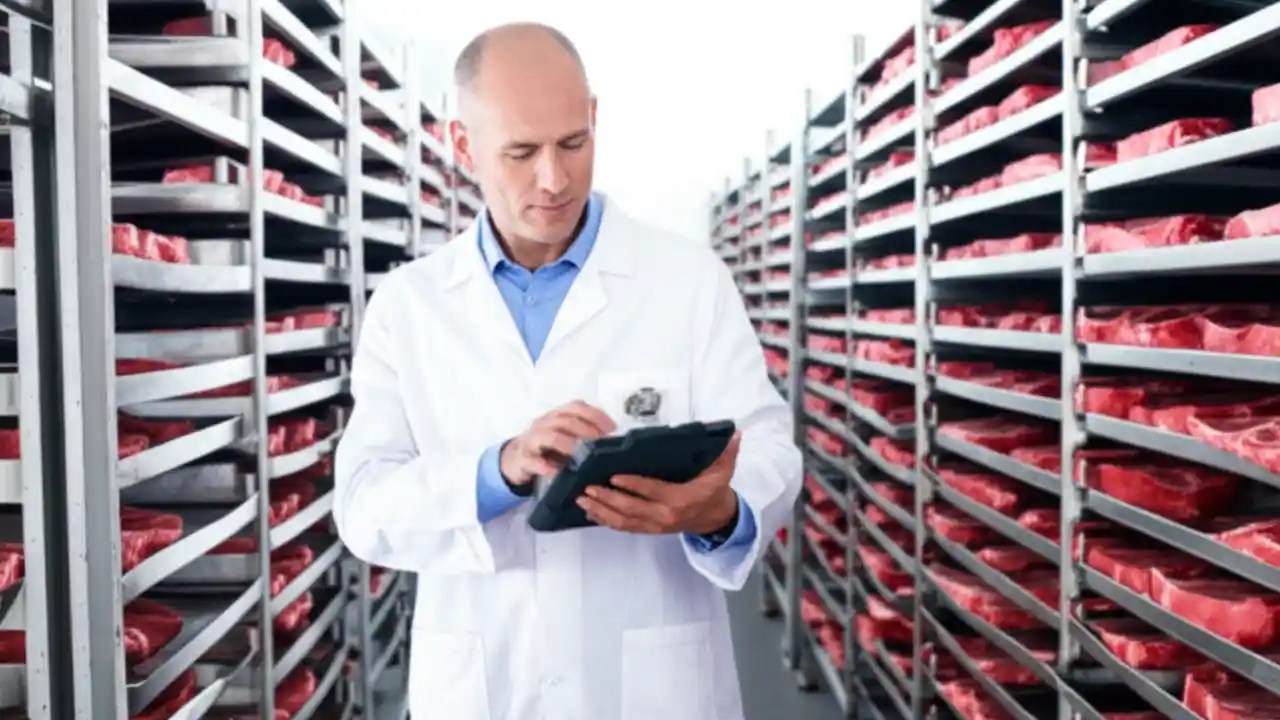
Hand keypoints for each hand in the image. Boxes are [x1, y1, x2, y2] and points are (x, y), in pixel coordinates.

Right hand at [500, 401, 616, 487]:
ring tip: (582, 455)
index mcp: (557, 415)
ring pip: (550, 436)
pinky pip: (533, 460)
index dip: (595, 415)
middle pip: (566, 421)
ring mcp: (532, 440)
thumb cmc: (546, 447)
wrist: (516, 458)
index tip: (612, 428)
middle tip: (601, 444)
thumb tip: (612, 440)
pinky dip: (545, 466)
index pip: (577, 407)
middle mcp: (544, 423)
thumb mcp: (564, 436)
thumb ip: (583, 435)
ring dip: (568, 445)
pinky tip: (557, 472)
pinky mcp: (523, 458)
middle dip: (586, 431)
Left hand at [577, 432, 742, 534]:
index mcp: (680, 499)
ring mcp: (655, 525)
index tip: (614, 476)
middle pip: (631, 509)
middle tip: (588, 487)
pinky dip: (606, 521)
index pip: (652, 491)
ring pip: (624, 521)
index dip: (633, 485)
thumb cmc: (715, 492)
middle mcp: (664, 516)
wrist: (717, 519)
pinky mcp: (649, 529)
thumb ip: (727, 453)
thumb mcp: (724, 472)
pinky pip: (624, 527)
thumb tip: (734, 434)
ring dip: (601, 511)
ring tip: (583, 499)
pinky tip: (591, 511)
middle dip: (607, 499)